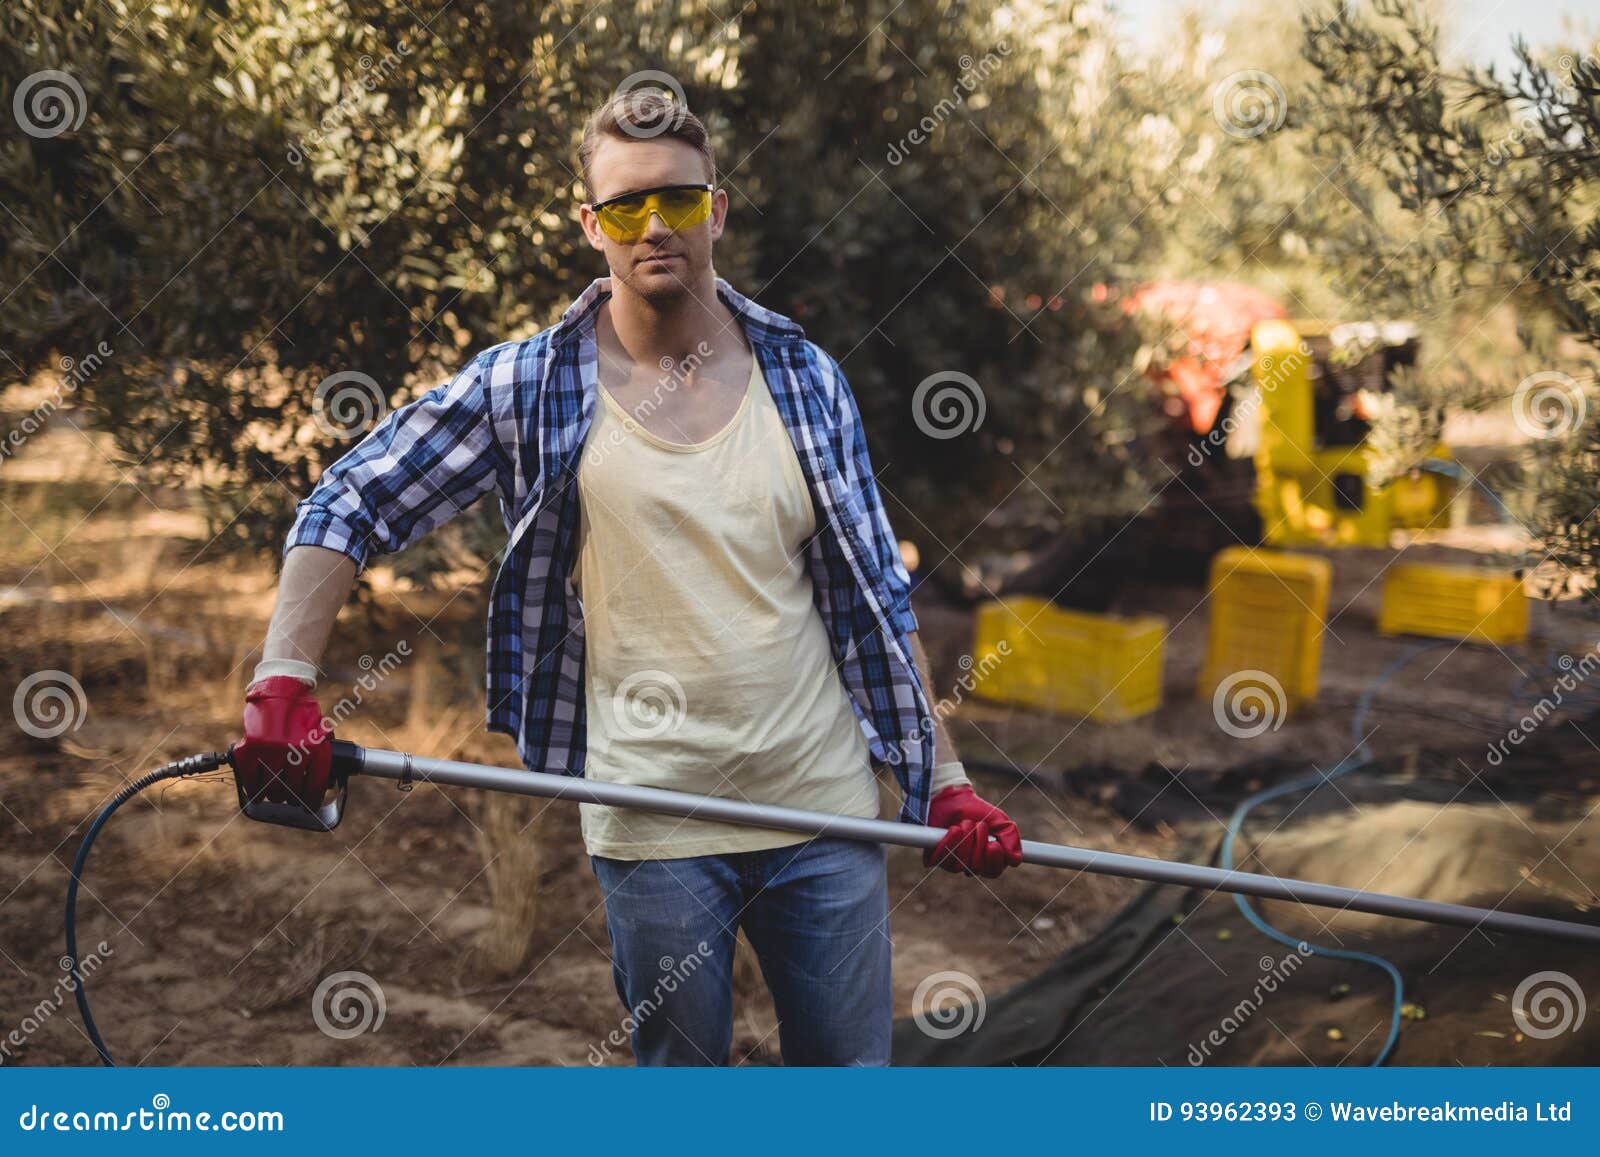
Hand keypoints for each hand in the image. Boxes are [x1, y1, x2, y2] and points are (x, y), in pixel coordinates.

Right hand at [233, 676, 331, 810]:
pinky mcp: (251, 746)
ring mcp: (272, 750)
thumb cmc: (303, 710)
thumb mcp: (321, 730)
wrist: (281, 687)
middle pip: (292, 790)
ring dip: (272, 795)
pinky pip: (250, 777)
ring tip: (274, 795)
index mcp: (317, 747)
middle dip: (291, 799)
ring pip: (271, 787)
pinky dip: (252, 787)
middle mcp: (296, 751)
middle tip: (289, 800)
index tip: (309, 806)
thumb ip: (322, 752)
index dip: (312, 800)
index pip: (316, 784)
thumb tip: (326, 780)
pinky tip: (255, 792)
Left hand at [924, 784, 1022, 877]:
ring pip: (959, 864)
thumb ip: (1009, 837)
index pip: (993, 872)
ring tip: (964, 823)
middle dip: (978, 843)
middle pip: (976, 868)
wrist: (952, 797)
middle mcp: (968, 864)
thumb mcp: (999, 820)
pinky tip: (953, 829)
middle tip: (979, 825)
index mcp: (986, 859)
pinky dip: (950, 841)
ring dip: (964, 840)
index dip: (994, 861)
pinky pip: (943, 858)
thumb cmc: (976, 810)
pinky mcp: (935, 856)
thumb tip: (1016, 860)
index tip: (994, 845)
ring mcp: (951, 861)